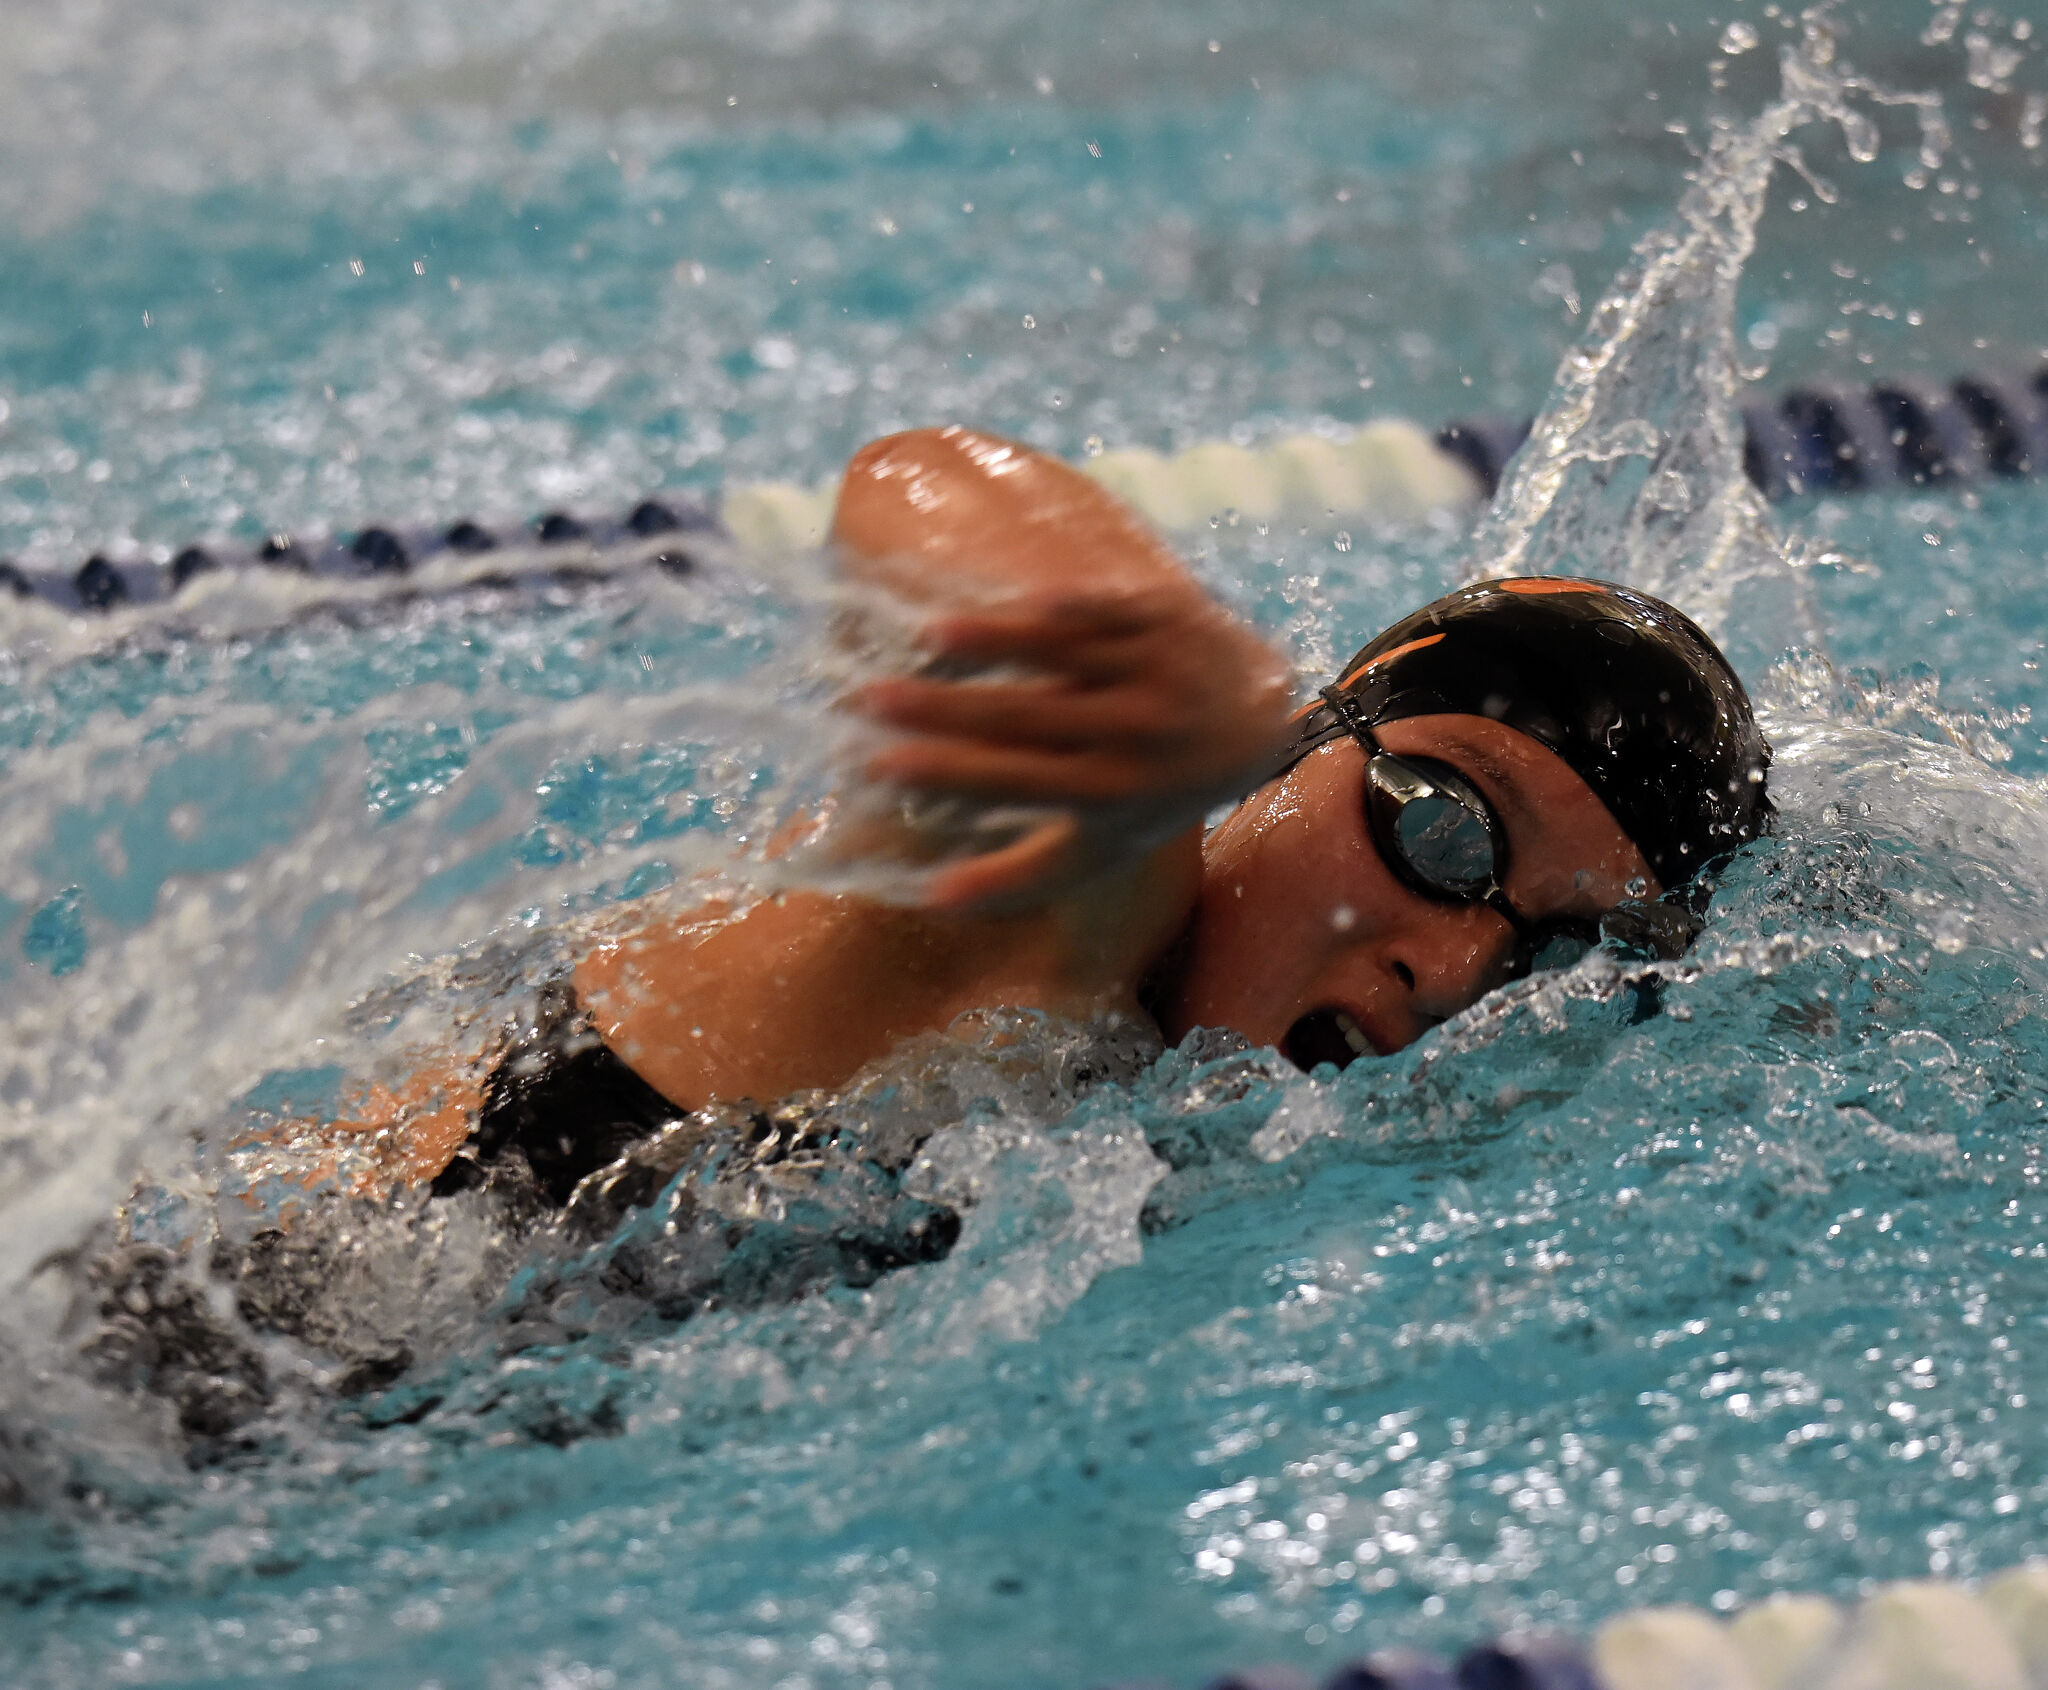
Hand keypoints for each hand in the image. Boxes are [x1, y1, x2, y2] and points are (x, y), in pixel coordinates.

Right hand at [832, 430, 1295, 908]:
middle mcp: (1132, 733)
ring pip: (1065, 655)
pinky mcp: (1166, 618)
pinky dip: (1066, 606)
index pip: (1014, 781)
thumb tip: (930, 900)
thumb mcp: (1097, 847)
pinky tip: (1013, 599)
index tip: (879, 766)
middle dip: (944, 710)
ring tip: (929, 636)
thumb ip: (1017, 874)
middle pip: (1024, 718)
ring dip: (998, 644)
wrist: (1256, 721)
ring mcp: (1152, 670)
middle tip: (870, 698)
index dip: (947, 775)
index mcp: (1107, 791)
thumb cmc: (1150, 793)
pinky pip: (1109, 610)